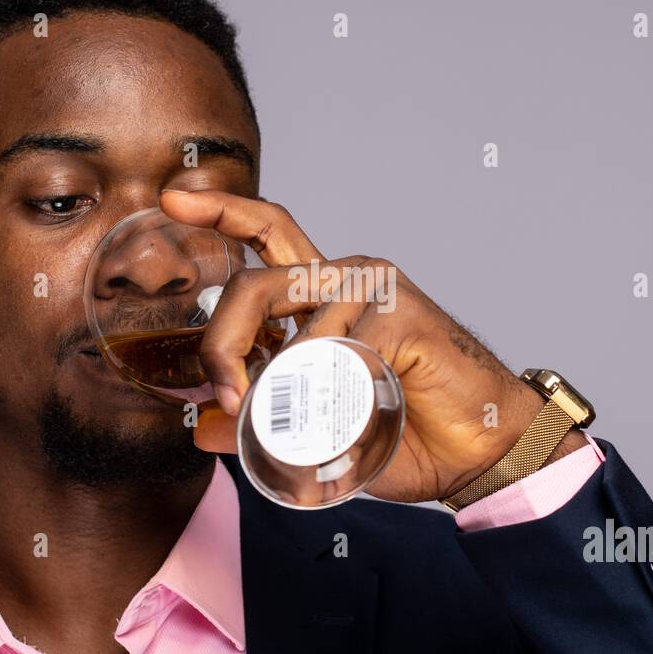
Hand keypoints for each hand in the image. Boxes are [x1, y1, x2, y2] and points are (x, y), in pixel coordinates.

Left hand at [160, 188, 549, 504]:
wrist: (479, 453)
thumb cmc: (406, 434)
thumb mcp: (314, 436)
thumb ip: (259, 424)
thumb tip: (202, 428)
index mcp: (323, 295)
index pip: (266, 235)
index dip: (222, 212)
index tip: (173, 200)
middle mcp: (345, 280)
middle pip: (256, 283)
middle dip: (220, 342)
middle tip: (221, 395)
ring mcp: (375, 291)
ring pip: (292, 327)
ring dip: (280, 390)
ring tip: (297, 436)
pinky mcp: (400, 314)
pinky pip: (335, 350)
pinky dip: (325, 394)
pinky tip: (346, 418)